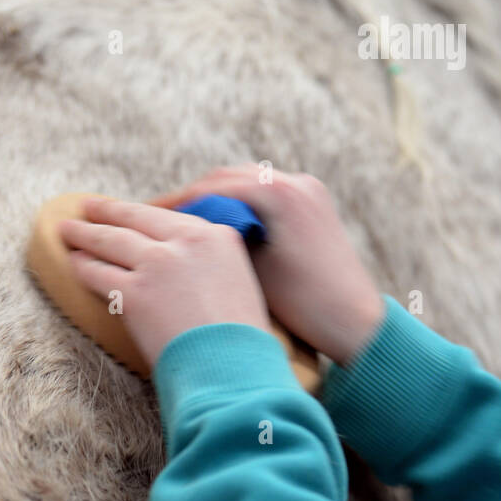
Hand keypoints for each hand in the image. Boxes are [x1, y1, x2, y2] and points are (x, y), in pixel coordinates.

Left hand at [58, 197, 269, 370]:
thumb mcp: (240, 285)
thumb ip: (213, 265)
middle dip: (107, 211)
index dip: (142, 214)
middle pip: (137, 218)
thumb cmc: (241, 341)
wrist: (233, 368)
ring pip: (111, 241)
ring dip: (85, 234)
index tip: (126, 212)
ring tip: (67, 230)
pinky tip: (72, 263)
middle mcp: (186, 242)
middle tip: (88, 206)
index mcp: (218, 237)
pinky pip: (99, 274)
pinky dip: (82, 267)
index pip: (170, 218)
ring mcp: (158, 265)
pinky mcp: (135, 293)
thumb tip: (188, 269)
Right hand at [151, 166, 383, 366]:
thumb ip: (217, 240)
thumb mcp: (251, 271)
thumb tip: (181, 231)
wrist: (355, 322)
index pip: (212, 188)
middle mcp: (296, 182)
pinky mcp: (314, 204)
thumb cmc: (304, 305)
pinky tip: (218, 226)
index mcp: (280, 194)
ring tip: (182, 220)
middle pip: (228, 178)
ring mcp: (308, 190)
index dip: (174, 202)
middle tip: (155, 214)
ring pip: (246, 184)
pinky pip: (265, 196)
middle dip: (191, 196)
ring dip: (214, 199)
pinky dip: (239, 206)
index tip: (145, 215)